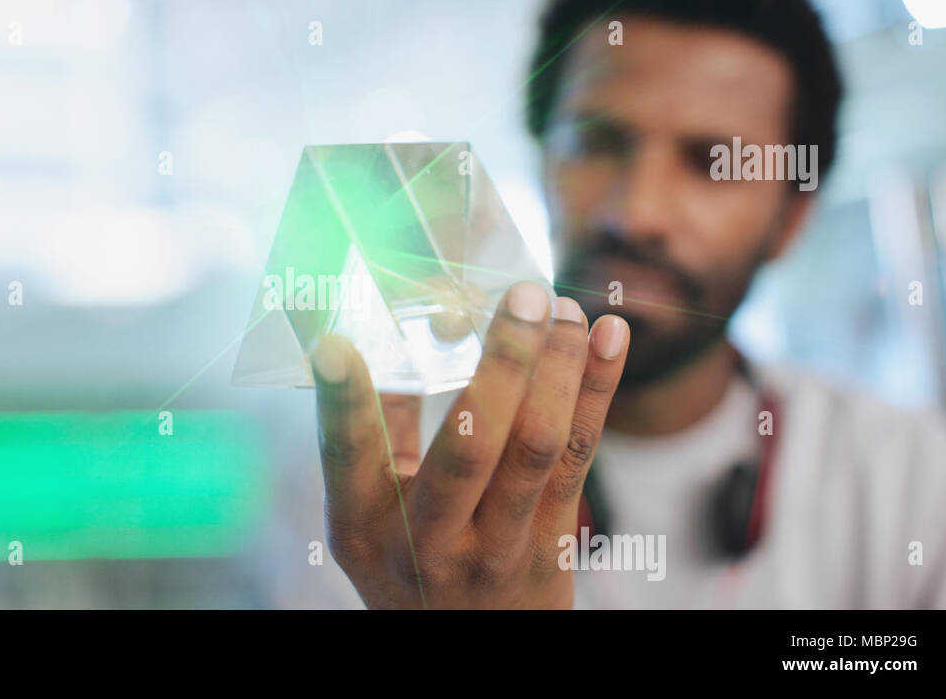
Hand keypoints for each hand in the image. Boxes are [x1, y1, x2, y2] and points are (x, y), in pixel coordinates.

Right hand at [311, 281, 629, 608]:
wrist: (471, 650)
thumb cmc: (408, 559)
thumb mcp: (367, 514)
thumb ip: (379, 429)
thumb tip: (397, 328)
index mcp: (363, 524)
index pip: (348, 456)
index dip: (341, 400)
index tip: (333, 344)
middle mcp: (428, 538)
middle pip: (470, 448)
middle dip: (503, 365)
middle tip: (523, 296)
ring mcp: (497, 544)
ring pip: (538, 448)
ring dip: (562, 370)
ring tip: (568, 310)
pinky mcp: (552, 540)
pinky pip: (579, 458)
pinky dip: (597, 391)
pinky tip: (611, 337)